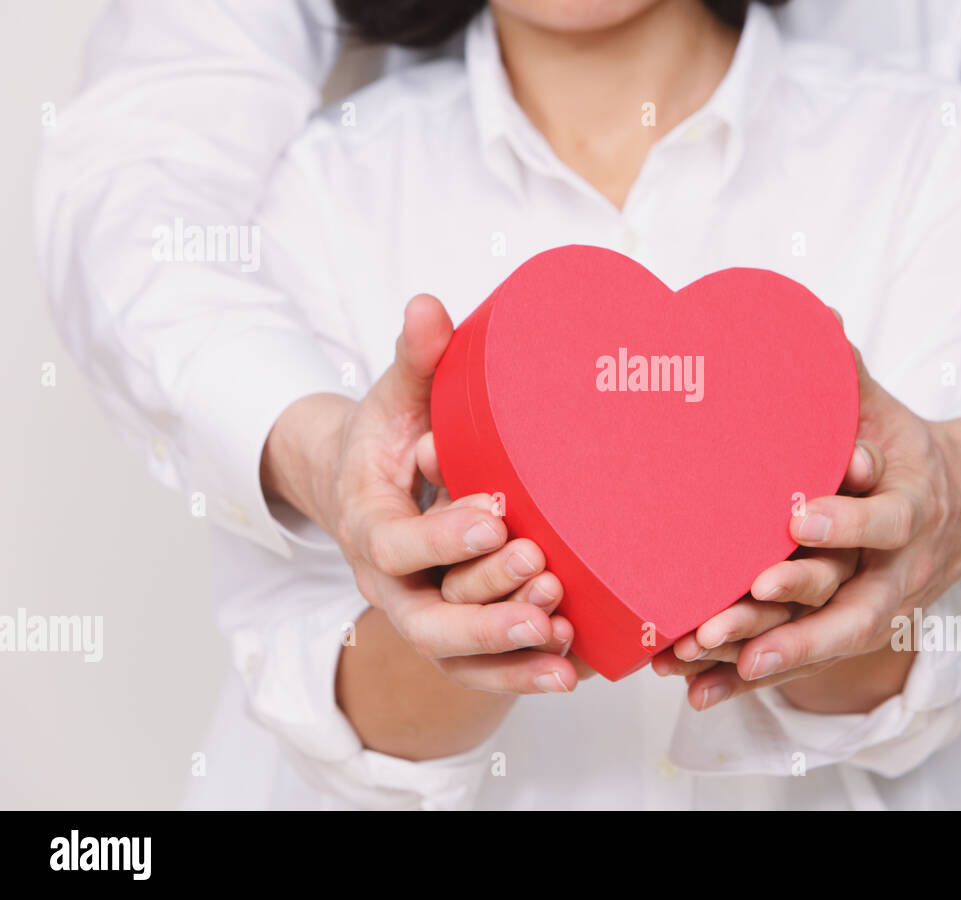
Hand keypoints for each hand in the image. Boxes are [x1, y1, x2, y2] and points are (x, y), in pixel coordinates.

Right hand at [262, 294, 578, 694]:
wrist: (371, 486)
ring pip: (454, 655)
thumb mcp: (396, 396)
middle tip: (544, 581)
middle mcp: (389, 583)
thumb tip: (429, 305)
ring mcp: (420, 614)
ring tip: (564, 644)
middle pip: (426, 617)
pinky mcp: (454, 635)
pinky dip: (520, 675)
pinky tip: (572, 671)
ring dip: (509, 654)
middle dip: (484, 605)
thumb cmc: (390, 437)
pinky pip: (480, 671)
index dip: (440, 536)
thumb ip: (416, 360)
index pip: (395, 543)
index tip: (495, 516)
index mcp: (368, 524)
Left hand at [662, 345, 960, 710]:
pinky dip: (746, 683)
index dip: (848, 522)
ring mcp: (873, 609)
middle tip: (735, 610)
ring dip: (762, 658)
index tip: (798, 516)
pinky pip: (797, 664)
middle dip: (795, 615)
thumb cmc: (909, 452)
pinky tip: (695, 695)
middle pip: (851, 606)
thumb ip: (850, 377)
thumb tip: (817, 317)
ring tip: (703, 661)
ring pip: (821, 644)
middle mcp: (896, 572)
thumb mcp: (889, 412)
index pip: (888, 524)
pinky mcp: (845, 632)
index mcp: (913, 511)